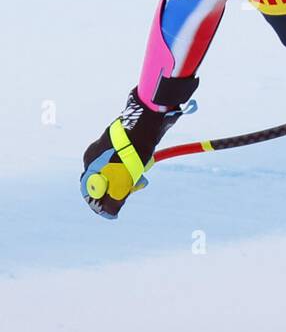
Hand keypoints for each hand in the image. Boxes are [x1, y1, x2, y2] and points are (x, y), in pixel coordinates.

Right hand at [80, 89, 183, 218]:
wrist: (149, 117)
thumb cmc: (134, 147)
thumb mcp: (124, 176)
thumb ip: (116, 196)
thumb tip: (110, 214)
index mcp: (91, 162)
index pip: (91, 191)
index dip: (102, 204)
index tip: (114, 213)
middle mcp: (97, 155)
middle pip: (105, 183)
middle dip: (120, 190)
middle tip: (134, 188)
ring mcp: (110, 149)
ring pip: (118, 174)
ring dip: (130, 179)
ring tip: (141, 176)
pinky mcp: (124, 145)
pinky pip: (128, 164)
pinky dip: (136, 168)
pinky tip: (145, 164)